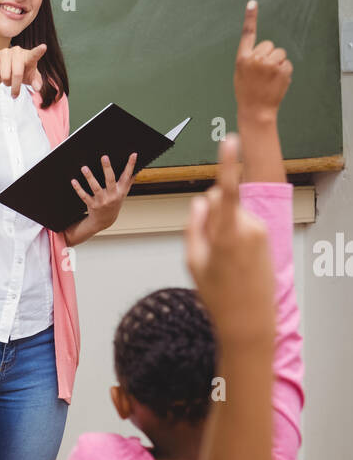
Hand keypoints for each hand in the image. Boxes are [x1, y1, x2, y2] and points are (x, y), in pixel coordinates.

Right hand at [0, 42, 46, 98]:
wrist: (5, 66)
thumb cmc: (22, 71)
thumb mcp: (30, 77)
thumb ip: (36, 82)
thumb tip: (37, 88)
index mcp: (29, 56)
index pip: (34, 55)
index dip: (39, 51)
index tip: (44, 47)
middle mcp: (17, 51)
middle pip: (17, 74)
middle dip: (15, 87)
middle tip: (15, 95)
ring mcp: (5, 51)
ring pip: (5, 76)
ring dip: (6, 83)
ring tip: (8, 79)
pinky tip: (0, 72)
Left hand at [70, 152, 136, 232]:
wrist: (105, 220)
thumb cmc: (115, 202)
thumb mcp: (124, 192)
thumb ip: (129, 180)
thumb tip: (137, 167)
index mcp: (121, 190)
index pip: (127, 176)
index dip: (130, 165)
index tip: (133, 154)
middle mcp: (112, 196)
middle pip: (110, 180)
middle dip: (107, 168)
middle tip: (104, 157)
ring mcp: (102, 201)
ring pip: (95, 188)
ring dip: (90, 177)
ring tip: (84, 168)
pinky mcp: (92, 205)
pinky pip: (84, 196)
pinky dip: (78, 189)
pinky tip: (74, 181)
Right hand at [185, 134, 273, 345]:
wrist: (248, 319)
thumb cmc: (217, 295)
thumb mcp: (193, 263)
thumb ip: (194, 227)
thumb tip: (200, 201)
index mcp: (227, 234)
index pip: (227, 190)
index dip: (227, 163)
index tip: (231, 140)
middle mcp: (248, 228)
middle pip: (221, 200)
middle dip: (211, 213)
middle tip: (207, 249)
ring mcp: (259, 232)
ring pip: (232, 212)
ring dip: (223, 227)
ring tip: (223, 260)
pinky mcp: (265, 236)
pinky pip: (242, 223)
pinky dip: (234, 234)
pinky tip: (234, 260)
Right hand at [234, 0, 291, 120]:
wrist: (256, 110)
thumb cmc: (247, 92)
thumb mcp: (241, 73)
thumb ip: (251, 59)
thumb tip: (266, 50)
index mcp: (242, 58)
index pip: (247, 34)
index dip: (250, 18)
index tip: (252, 3)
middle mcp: (255, 59)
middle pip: (269, 45)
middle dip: (269, 55)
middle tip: (263, 73)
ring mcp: (269, 64)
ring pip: (280, 53)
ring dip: (278, 63)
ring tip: (270, 78)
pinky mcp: (281, 69)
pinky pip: (287, 64)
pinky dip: (284, 72)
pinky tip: (276, 82)